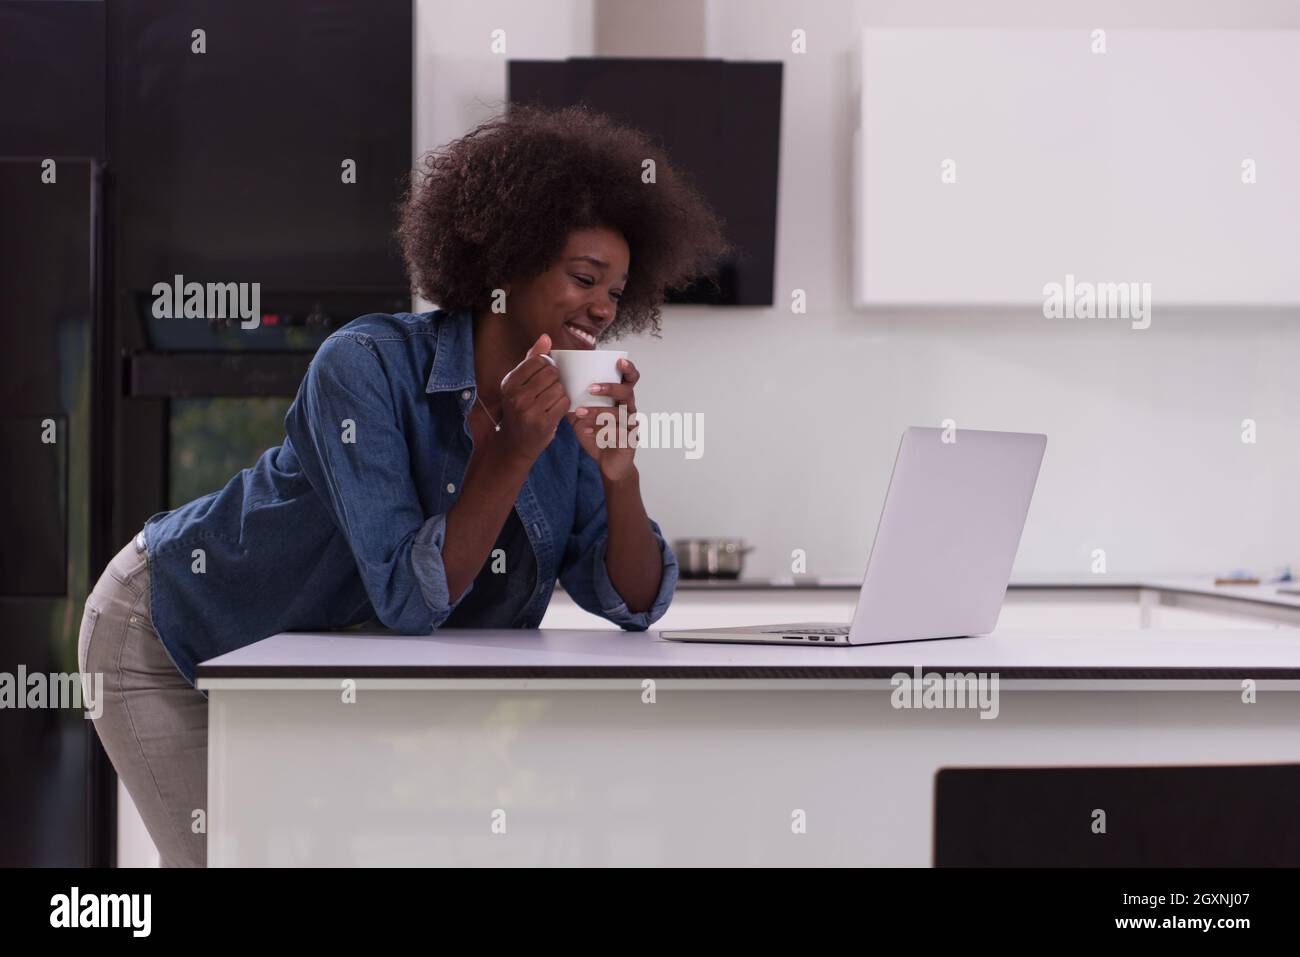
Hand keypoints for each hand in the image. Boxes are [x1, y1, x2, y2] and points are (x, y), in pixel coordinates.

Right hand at [496, 334, 569, 466]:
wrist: (513, 445)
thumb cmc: (518, 410)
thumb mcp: (517, 384)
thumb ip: (531, 360)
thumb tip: (546, 337)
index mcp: (509, 383)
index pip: (538, 361)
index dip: (546, 366)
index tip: (543, 376)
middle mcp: (516, 396)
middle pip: (551, 373)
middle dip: (554, 381)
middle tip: (546, 392)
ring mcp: (529, 411)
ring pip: (559, 387)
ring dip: (559, 393)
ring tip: (549, 401)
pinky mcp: (543, 423)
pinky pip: (564, 402)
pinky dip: (563, 405)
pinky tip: (553, 410)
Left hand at [567, 356, 639, 482]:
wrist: (609, 464)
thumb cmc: (597, 435)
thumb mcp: (582, 417)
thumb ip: (574, 401)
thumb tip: (555, 384)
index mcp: (621, 399)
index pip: (630, 379)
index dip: (629, 368)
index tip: (619, 360)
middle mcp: (629, 409)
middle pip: (627, 392)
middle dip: (610, 388)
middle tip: (591, 388)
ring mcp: (631, 426)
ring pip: (620, 414)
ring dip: (599, 411)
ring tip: (580, 413)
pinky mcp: (630, 441)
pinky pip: (617, 434)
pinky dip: (600, 431)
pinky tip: (586, 431)